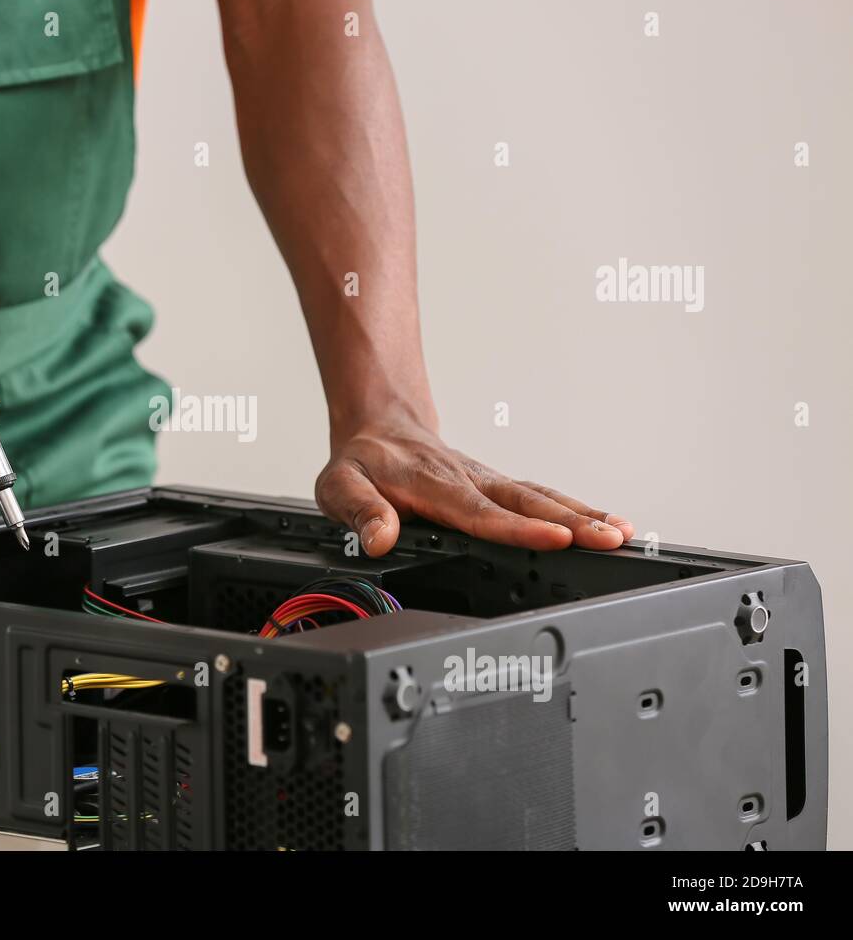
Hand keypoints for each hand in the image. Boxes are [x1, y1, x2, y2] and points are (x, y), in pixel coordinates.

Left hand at [315, 423, 634, 555]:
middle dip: (573, 521)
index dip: (518, 528)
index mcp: (432, 486)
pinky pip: (540, 495)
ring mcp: (488, 481)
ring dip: (584, 514)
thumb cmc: (363, 461)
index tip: (555, 537)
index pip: (480, 512)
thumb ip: (360, 511)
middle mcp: (469, 481)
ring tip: (623, 534)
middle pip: (526, 501)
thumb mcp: (340, 486)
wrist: (378, 425)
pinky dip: (576, 509)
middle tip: (611, 538)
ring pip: (541, 496)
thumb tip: (380, 538)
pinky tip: (607, 524)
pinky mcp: (497, 485)